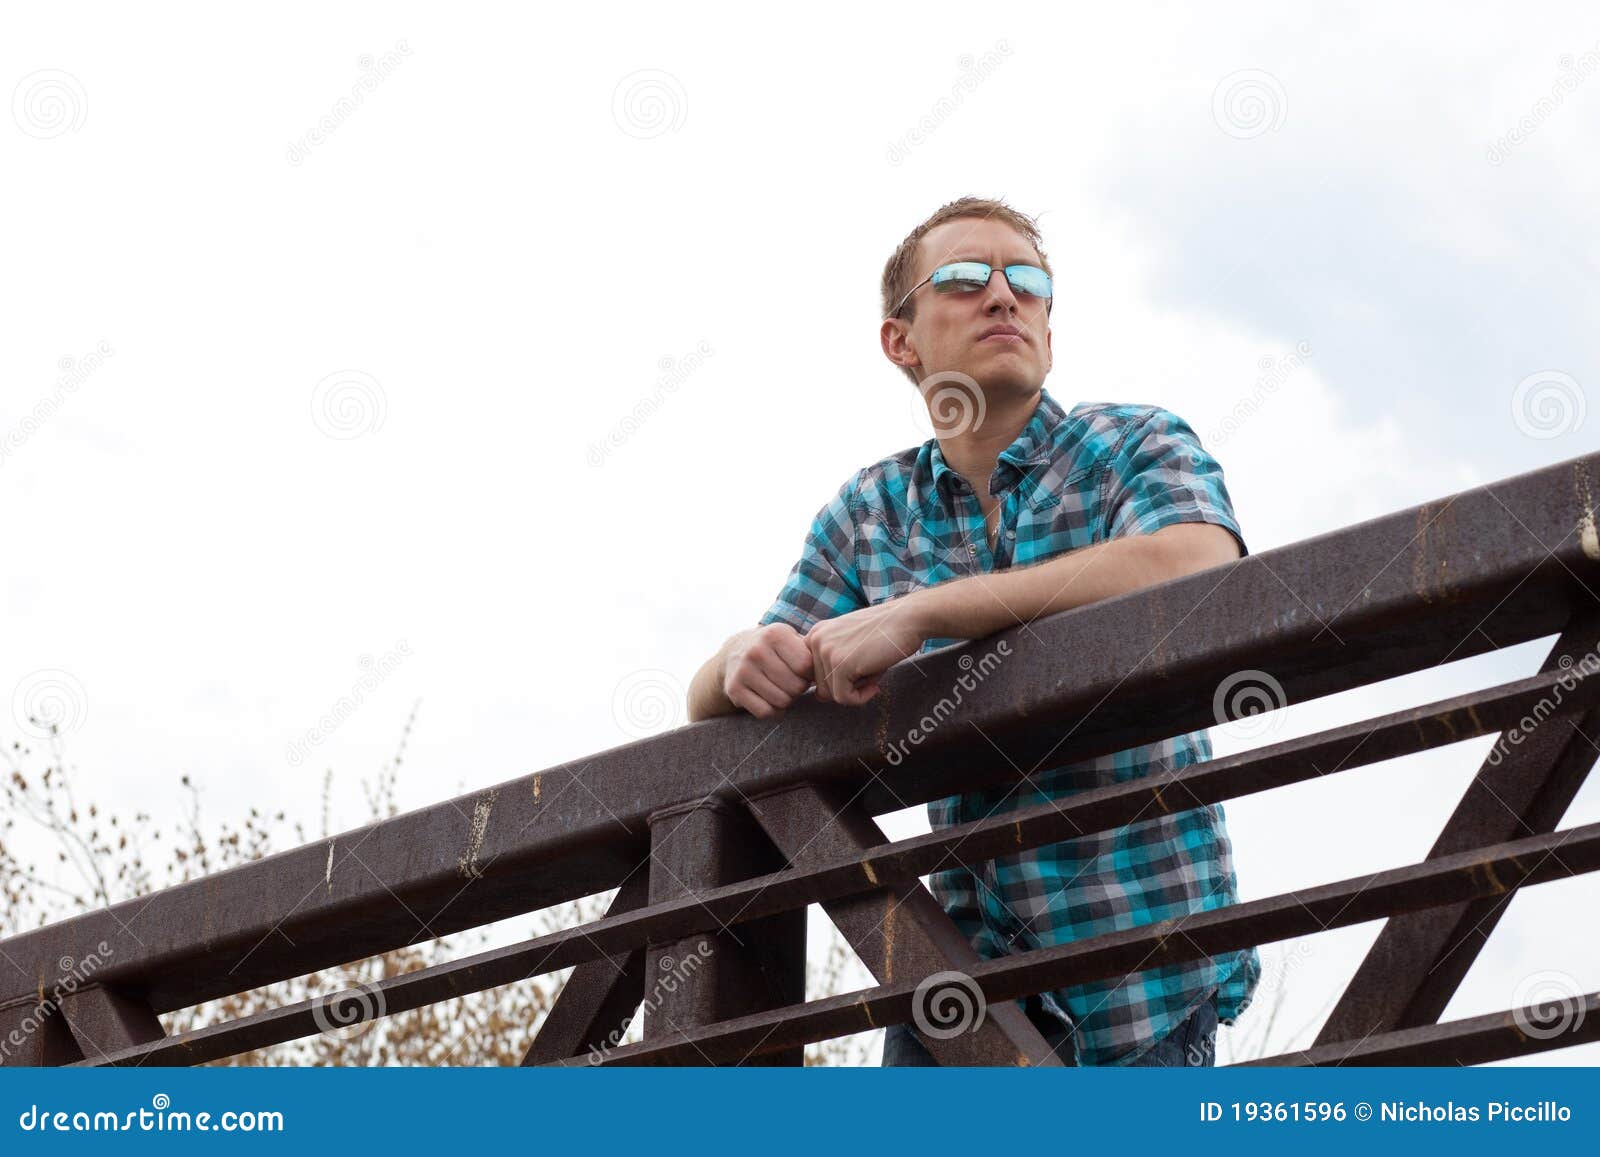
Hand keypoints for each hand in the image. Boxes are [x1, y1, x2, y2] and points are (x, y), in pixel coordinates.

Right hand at [722, 623, 815, 719]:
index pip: (806, 666)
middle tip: (792, 682)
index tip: (804, 671)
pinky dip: (773, 711)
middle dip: (799, 689)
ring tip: (782, 689)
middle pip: (795, 687)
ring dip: (787, 700)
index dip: (810, 674)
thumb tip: (830, 670)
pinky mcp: (734, 689)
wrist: (736, 651)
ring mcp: (743, 670)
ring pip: (782, 701)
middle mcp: (756, 650)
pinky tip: (771, 700)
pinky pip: (765, 712)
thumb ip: (812, 650)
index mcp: (775, 634)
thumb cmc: (775, 648)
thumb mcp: (792, 639)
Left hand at [805, 599, 927, 706]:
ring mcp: (826, 651)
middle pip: (819, 685)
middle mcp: (815, 640)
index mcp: (816, 633)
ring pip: (830, 693)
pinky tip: (875, 686)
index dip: (834, 679)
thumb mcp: (850, 645)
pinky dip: (860, 698)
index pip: (811, 672)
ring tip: (873, 674)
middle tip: (868, 673)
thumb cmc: (884, 634)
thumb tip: (820, 698)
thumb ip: (832, 666)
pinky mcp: (840, 664)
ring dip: (854, 691)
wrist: (907, 619)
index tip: (855, 673)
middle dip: (845, 685)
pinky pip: (843, 698)